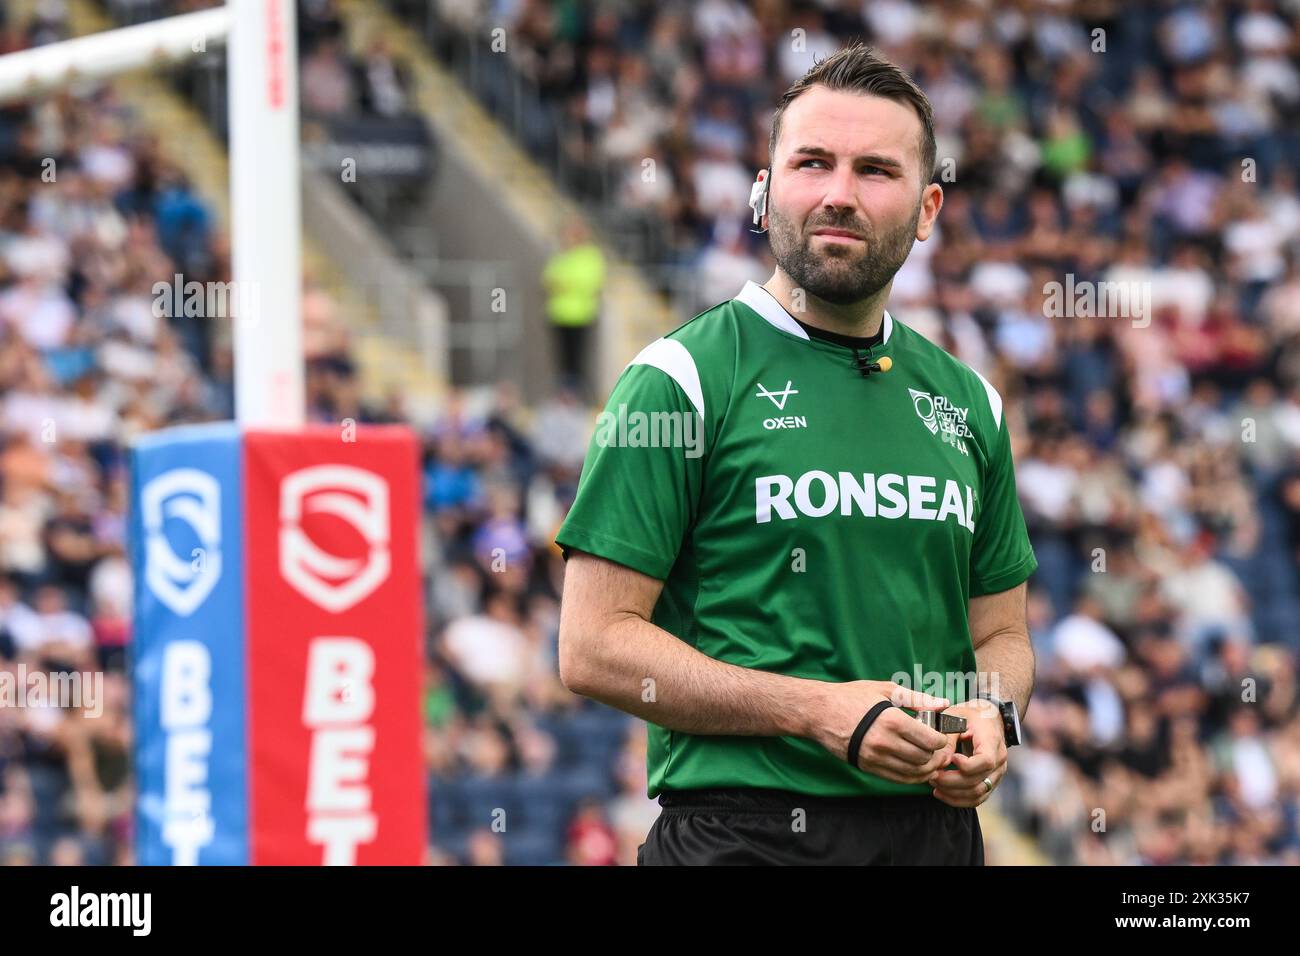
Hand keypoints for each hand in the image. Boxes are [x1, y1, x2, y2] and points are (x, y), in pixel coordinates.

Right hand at [813, 680, 954, 784]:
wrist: (819, 712)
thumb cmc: (853, 697)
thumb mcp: (885, 690)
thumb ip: (917, 699)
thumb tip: (943, 704)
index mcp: (892, 720)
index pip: (930, 740)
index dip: (941, 739)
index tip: (940, 734)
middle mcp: (884, 742)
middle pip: (924, 758)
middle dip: (937, 755)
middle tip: (938, 748)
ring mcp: (875, 758)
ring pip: (913, 773)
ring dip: (927, 768)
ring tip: (930, 758)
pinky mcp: (868, 767)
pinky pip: (898, 779)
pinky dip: (913, 777)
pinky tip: (916, 767)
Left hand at [928, 699, 1006, 806]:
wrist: (988, 717)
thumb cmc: (968, 715)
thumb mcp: (955, 717)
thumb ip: (947, 738)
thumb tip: (940, 762)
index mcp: (992, 741)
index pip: (985, 761)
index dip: (965, 765)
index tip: (950, 758)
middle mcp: (999, 759)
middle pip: (978, 781)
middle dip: (951, 782)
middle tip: (931, 776)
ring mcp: (997, 773)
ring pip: (978, 793)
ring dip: (953, 793)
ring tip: (934, 784)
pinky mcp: (991, 781)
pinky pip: (978, 798)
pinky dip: (959, 800)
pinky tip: (942, 793)